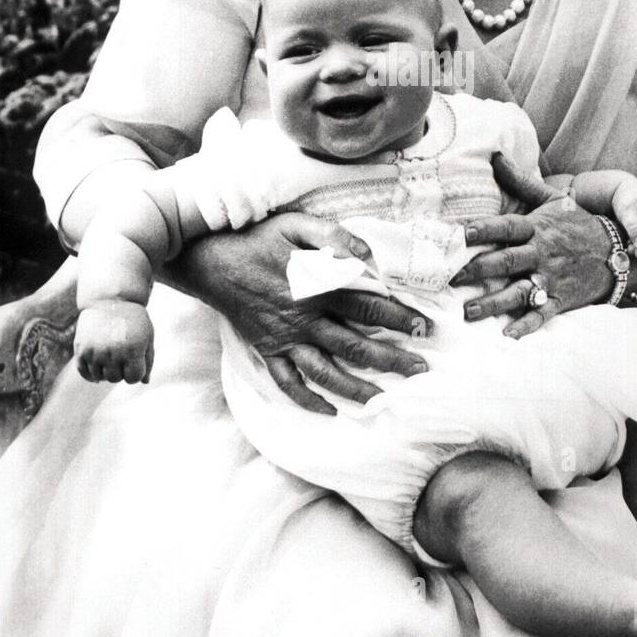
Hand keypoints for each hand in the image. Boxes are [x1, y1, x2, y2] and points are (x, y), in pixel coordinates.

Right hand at [75, 300, 153, 384]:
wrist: (110, 300)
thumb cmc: (133, 320)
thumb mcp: (147, 336)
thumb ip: (148, 360)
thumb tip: (145, 381)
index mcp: (132, 349)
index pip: (134, 378)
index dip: (136, 372)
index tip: (135, 361)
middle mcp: (112, 352)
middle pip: (116, 378)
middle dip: (121, 371)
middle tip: (122, 355)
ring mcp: (95, 351)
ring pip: (100, 377)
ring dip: (106, 370)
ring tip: (110, 356)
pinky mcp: (81, 349)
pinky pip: (84, 372)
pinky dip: (91, 375)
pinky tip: (98, 369)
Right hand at [174, 213, 430, 414]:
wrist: (212, 260)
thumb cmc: (260, 239)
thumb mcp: (297, 224)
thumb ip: (335, 235)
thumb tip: (368, 254)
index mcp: (317, 287)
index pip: (369, 307)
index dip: (400, 318)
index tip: (424, 328)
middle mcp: (304, 319)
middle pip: (356, 346)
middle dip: (392, 360)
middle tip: (422, 370)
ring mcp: (285, 339)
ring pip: (326, 373)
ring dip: (357, 388)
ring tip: (384, 401)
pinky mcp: (268, 351)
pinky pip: (288, 383)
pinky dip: (308, 401)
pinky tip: (329, 411)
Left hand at [451, 152, 614, 337]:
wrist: (618, 251)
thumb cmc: (578, 224)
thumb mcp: (553, 199)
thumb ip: (520, 182)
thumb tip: (494, 156)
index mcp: (538, 228)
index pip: (507, 227)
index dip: (486, 229)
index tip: (462, 233)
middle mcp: (542, 253)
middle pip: (508, 261)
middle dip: (480, 270)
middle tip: (453, 278)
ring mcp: (552, 278)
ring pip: (519, 291)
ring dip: (493, 303)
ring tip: (468, 311)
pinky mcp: (562, 300)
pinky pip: (542, 315)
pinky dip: (526, 326)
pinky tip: (507, 335)